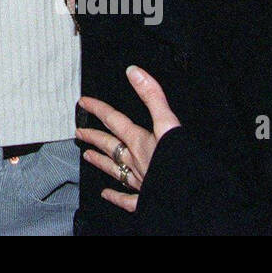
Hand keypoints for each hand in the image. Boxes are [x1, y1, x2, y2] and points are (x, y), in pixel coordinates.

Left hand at [77, 65, 180, 212]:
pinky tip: (106, 195)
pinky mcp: (147, 200)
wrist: (192, 196)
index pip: (114, 120)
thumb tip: (133, 72)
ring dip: (101, 162)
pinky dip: (116, 196)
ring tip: (87, 156)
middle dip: (94, 137)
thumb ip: (153, 97)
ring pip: (115, 170)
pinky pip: (128, 199)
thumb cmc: (182, 161)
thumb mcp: (168, 123)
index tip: (83, 102)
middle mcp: (135, 161)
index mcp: (139, 141)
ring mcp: (140, 182)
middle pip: (110, 146)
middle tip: (79, 132)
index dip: (98, 109)